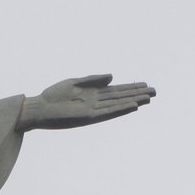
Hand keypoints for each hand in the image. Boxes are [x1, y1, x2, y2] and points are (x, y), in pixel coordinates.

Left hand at [19, 74, 155, 131]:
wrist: (39, 109)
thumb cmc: (53, 96)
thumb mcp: (74, 82)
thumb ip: (94, 79)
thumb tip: (113, 76)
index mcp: (93, 94)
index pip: (116, 90)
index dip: (131, 87)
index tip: (146, 85)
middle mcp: (95, 103)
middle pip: (121, 97)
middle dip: (137, 94)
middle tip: (155, 92)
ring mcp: (93, 111)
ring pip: (117, 105)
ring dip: (133, 101)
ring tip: (148, 99)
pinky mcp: (87, 117)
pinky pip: (107, 112)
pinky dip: (120, 109)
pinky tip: (132, 106)